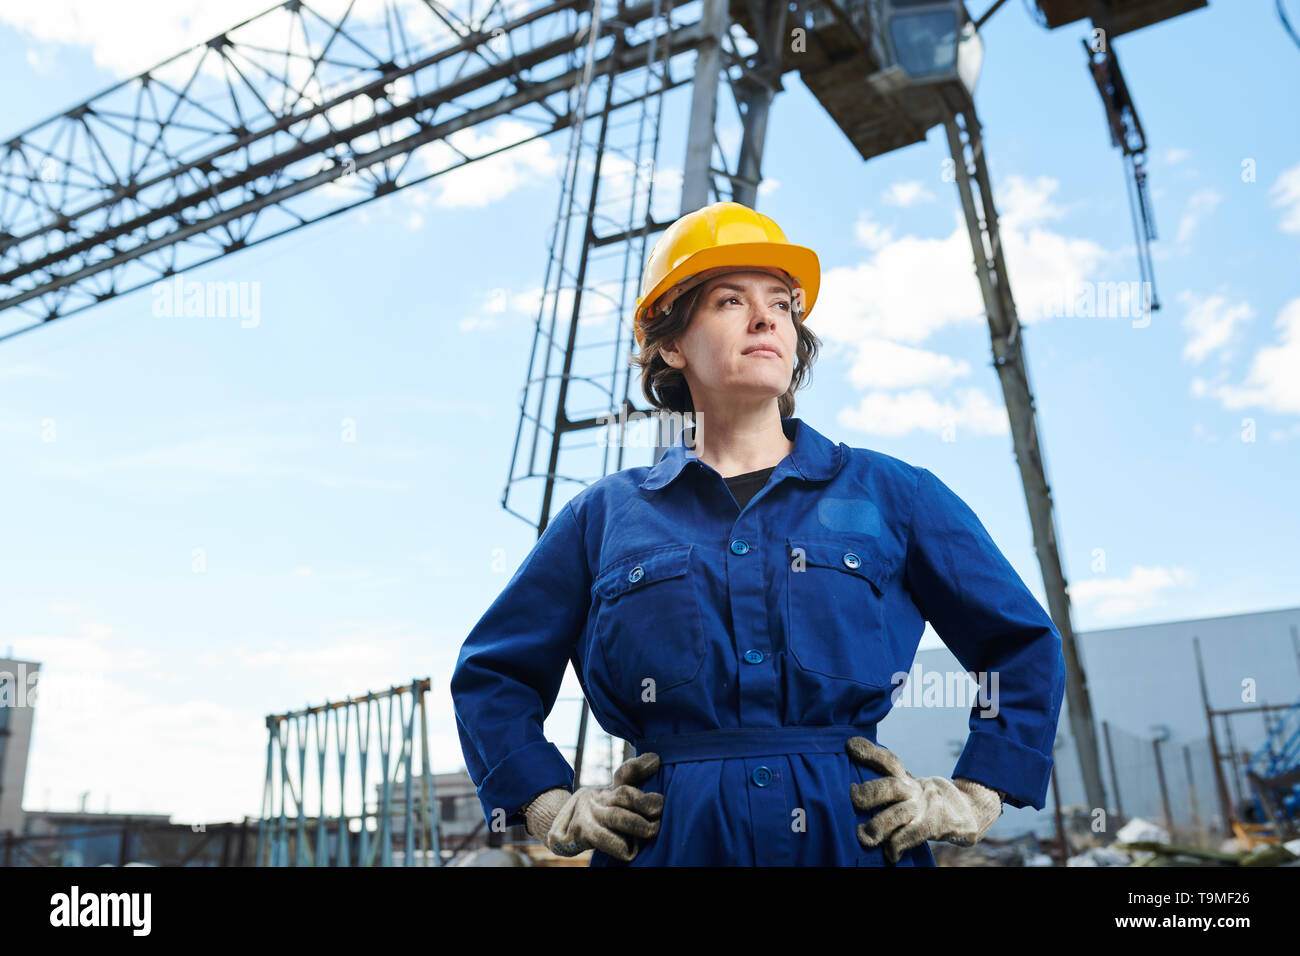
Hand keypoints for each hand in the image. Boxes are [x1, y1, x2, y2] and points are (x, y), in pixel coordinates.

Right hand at [523, 752, 663, 861]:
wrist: (561, 834)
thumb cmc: (596, 819)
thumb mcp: (610, 803)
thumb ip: (630, 792)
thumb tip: (656, 764)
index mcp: (608, 790)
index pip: (625, 773)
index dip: (640, 765)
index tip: (656, 760)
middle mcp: (599, 799)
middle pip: (624, 793)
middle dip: (644, 801)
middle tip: (660, 806)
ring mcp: (590, 816)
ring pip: (618, 817)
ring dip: (639, 824)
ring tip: (653, 829)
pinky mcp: (582, 833)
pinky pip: (605, 839)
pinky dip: (621, 846)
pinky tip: (632, 851)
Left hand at [846, 737, 1002, 862]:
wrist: (968, 811)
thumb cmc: (926, 802)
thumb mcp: (909, 787)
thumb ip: (888, 785)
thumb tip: (854, 787)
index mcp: (907, 779)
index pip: (888, 760)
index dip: (870, 751)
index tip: (850, 745)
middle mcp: (913, 790)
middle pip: (889, 786)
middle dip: (869, 791)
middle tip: (852, 796)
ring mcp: (923, 809)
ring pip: (898, 814)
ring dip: (879, 825)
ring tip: (863, 836)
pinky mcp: (932, 826)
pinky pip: (912, 835)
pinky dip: (899, 845)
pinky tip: (890, 854)